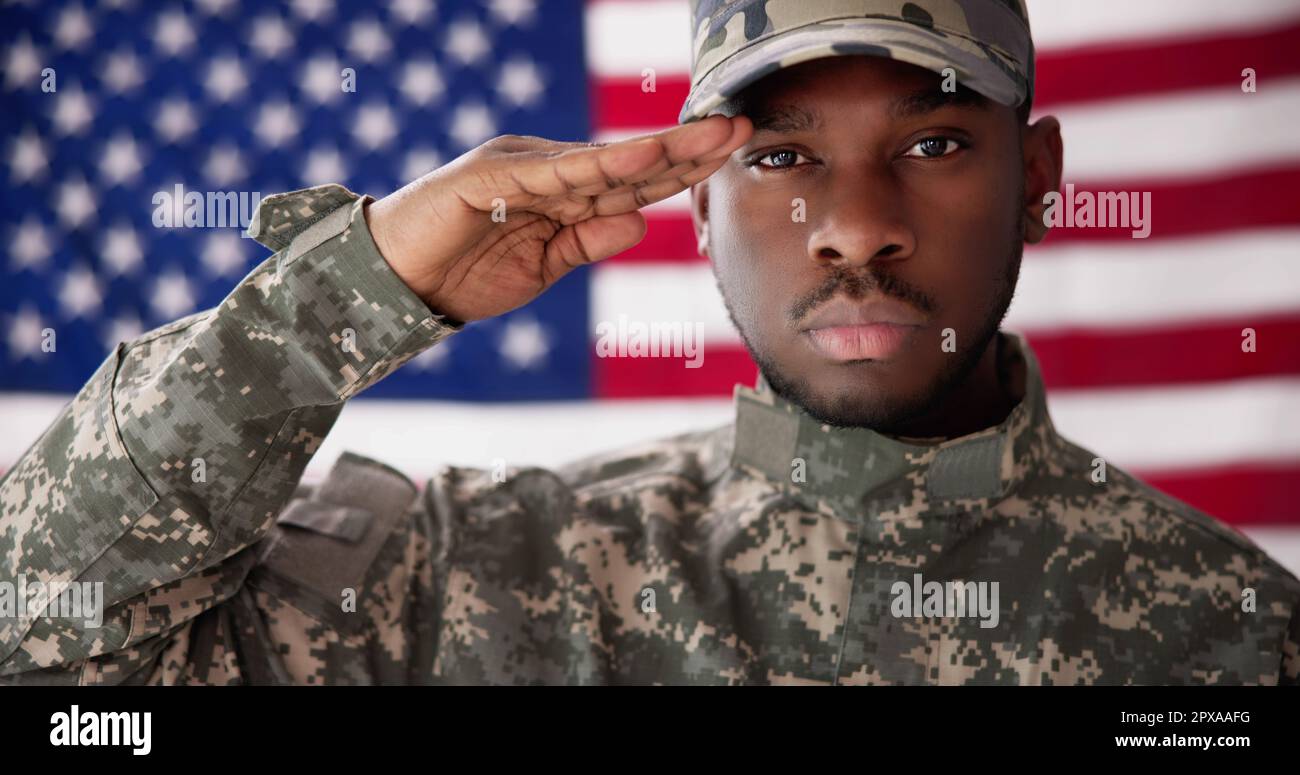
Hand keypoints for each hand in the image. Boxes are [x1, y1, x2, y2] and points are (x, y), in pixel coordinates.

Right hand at [364, 114, 752, 322]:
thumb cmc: (464, 274)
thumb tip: (641, 220)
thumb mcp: (543, 266)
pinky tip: (644, 155)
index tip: (730, 154)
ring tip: (709, 136)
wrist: (393, 285)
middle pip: (627, 161)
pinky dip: (601, 164)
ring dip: (658, 149)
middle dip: (686, 148)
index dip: (681, 168)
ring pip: (600, 161)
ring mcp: (520, 168)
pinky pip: (557, 173)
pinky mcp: (492, 176)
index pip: (632, 180)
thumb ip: (588, 241)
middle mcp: (546, 171)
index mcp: (560, 194)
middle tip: (739, 128)